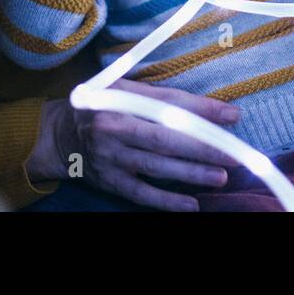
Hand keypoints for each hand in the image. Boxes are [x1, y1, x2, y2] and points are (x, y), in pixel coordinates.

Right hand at [28, 79, 241, 211]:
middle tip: (234, 153)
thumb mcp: (123, 90)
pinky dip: (167, 201)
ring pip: (157, 167)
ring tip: (221, 176)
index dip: (202, 109)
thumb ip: (161, 96)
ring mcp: (111, 157)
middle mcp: (114, 128)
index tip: (232, 114)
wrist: (59, 136)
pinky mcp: (109, 182)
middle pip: (165, 137)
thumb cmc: (101, 106)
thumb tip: (210, 106)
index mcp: (119, 99)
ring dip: (192, 173)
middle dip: (203, 145)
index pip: (167, 104)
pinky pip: (142, 194)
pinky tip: (192, 204)